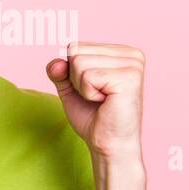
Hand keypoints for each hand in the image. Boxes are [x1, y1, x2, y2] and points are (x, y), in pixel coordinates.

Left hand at [45, 42, 143, 160]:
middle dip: (76, 79)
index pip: (75, 46)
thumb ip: (59, 71)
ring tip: (102, 99)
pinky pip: (87, 76)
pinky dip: (88, 93)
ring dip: (82, 87)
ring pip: (79, 63)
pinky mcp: (129, 77)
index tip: (92, 89)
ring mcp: (133, 64)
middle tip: (96, 96)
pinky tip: (105, 101)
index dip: (72, 73)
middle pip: (75, 51)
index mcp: (120, 52)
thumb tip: (56, 62)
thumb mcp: (70, 88)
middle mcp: (131, 54)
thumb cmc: (93, 117)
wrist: (107, 143)